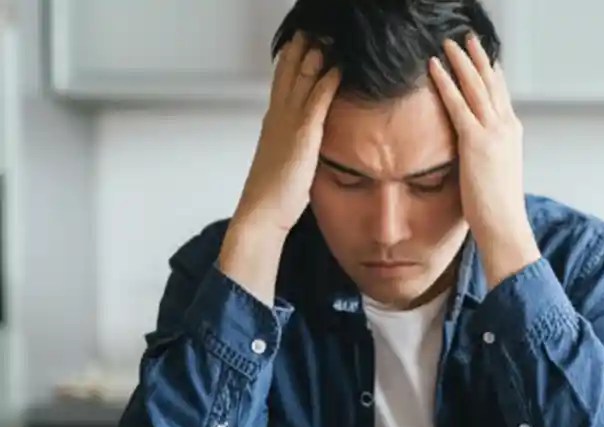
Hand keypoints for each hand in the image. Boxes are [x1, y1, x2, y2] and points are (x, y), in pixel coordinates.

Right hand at [232, 33, 340, 237]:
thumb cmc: (274, 194)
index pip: (281, 84)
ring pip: (300, 82)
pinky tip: (336, 70)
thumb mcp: (285, 161)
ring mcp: (287, 124)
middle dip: (299, 51)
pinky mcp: (301, 136)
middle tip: (309, 31)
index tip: (297, 44)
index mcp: (273, 123)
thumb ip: (294, 145)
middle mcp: (277, 118)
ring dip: (314, 58)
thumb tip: (304, 143)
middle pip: (288, 74)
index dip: (289, 62)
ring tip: (325, 39)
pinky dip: (326, 83)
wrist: (262, 211)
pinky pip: (316, 102)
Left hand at [429, 34, 539, 285]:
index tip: (483, 57)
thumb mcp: (497, 173)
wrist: (505, 226)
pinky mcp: (476, 143)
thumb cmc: (498, 209)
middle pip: (492, 83)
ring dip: (461, 61)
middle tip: (467, 39)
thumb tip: (477, 151)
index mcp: (512, 135)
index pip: (501, 95)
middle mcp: (506, 128)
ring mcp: (493, 133)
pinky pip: (458, 105)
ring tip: (448, 44)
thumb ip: (489, 155)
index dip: (492, 73)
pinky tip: (434, 67)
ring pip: (476, 86)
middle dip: (478, 58)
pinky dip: (446, 82)